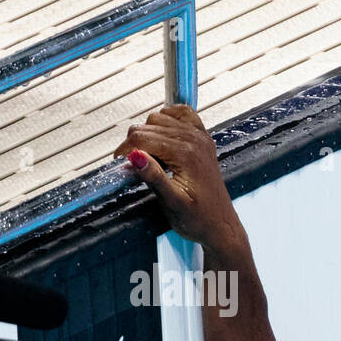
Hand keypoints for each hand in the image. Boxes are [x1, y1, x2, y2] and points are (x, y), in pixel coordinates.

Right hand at [113, 105, 245, 255]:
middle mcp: (195, 140)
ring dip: (148, 133)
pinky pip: (182, 114)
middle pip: (148, 126)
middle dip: (134, 143)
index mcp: (187, 154)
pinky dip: (168, 119)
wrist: (221, 227)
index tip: (119, 165)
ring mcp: (201, 138)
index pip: (142, 138)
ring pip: (160, 118)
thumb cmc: (199, 219)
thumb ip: (153, 177)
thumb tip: (134, 156)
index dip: (124, 150)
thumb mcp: (172, 203)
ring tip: (149, 157)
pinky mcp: (203, 140)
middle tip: (133, 166)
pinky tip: (162, 137)